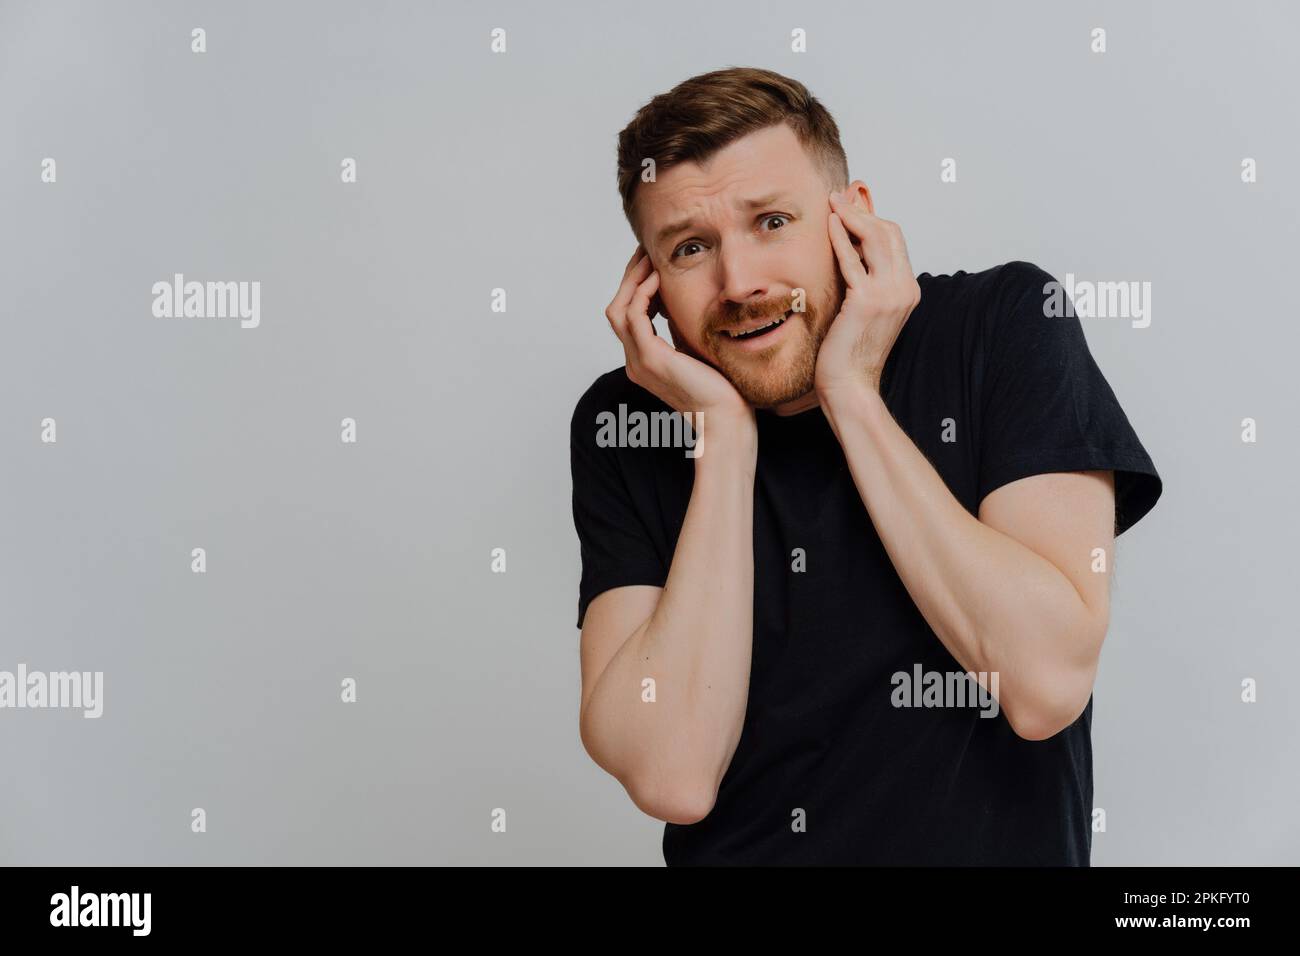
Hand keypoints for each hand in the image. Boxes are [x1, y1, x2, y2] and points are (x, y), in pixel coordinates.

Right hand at [605, 245, 752, 424]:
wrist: (726, 419)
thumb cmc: (720, 390)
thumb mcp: (696, 352)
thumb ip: (680, 332)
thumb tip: (678, 306)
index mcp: (643, 361)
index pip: (627, 317)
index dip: (635, 287)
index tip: (651, 265)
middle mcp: (635, 362)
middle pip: (616, 309)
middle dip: (629, 278)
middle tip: (645, 252)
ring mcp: (639, 362)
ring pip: (618, 310)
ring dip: (632, 281)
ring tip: (649, 259)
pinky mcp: (650, 359)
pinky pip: (634, 316)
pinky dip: (642, 294)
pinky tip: (658, 279)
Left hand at [815, 189, 921, 400]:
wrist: (850, 386)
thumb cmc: (849, 353)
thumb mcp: (862, 311)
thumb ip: (862, 282)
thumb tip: (850, 252)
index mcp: (907, 290)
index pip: (894, 242)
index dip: (872, 220)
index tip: (849, 208)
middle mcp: (904, 289)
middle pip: (890, 232)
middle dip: (863, 211)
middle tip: (838, 197)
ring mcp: (889, 294)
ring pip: (876, 238)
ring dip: (852, 216)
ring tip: (832, 202)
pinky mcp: (867, 301)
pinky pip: (852, 260)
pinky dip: (841, 237)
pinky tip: (830, 224)